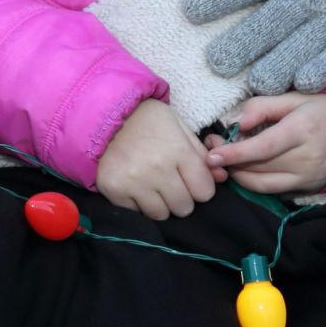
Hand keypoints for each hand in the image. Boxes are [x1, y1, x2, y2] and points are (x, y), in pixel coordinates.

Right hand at [94, 98, 219, 220]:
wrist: (103, 112)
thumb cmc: (146, 118)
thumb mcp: (178, 126)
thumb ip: (200, 153)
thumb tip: (222, 178)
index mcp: (178, 151)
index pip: (204, 191)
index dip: (200, 186)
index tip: (189, 178)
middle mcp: (158, 170)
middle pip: (184, 207)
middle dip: (181, 197)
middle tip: (169, 182)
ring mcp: (135, 182)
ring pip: (162, 214)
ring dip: (160, 203)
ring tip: (151, 185)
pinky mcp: (114, 191)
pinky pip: (137, 213)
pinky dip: (138, 203)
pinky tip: (134, 185)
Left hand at [205, 93, 325, 194]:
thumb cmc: (321, 107)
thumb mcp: (292, 97)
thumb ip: (262, 107)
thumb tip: (236, 124)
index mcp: (302, 130)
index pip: (263, 147)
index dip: (235, 153)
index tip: (211, 155)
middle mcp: (308, 158)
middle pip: (260, 168)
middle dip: (230, 163)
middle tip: (210, 152)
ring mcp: (310, 177)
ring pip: (264, 184)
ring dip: (239, 176)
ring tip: (225, 162)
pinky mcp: (310, 188)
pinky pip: (275, 190)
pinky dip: (256, 182)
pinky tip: (245, 169)